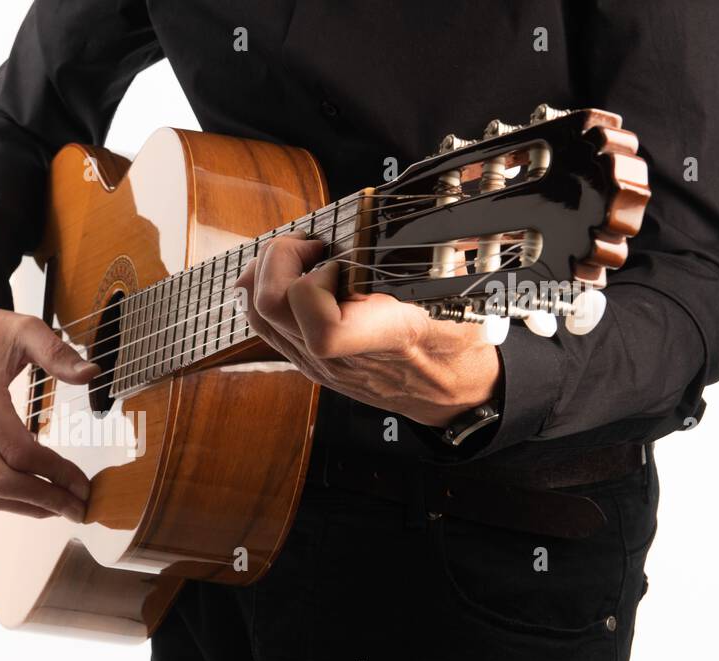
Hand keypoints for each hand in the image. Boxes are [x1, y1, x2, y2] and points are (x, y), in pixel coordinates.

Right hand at [0, 300, 97, 519]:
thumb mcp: (25, 330)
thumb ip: (58, 353)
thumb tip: (92, 373)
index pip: (20, 452)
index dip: (56, 473)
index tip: (84, 483)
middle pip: (3, 481)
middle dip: (46, 500)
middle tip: (79, 508)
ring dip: (28, 507)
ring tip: (62, 508)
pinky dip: (11, 499)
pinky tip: (38, 498)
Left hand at [236, 235, 501, 426]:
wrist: (451, 391)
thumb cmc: (457, 340)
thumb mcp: (459, 296)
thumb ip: (430, 260)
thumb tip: (403, 210)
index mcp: (385, 338)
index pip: (324, 331)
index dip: (316, 286)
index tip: (340, 260)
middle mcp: (341, 356)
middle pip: (272, 309)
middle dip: (279, 259)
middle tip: (311, 243)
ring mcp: (319, 363)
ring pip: (259, 316)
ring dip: (266, 272)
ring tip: (299, 252)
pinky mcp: (308, 362)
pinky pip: (265, 327)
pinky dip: (264, 291)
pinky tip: (289, 273)